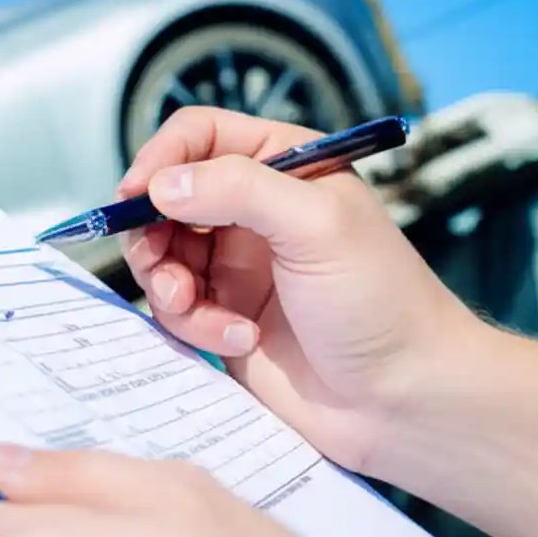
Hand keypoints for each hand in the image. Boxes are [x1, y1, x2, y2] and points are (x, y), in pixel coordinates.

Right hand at [115, 107, 481, 474]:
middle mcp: (253, 211)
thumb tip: (160, 185)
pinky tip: (240, 340)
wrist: (400, 399)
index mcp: (283, 167)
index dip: (161, 159)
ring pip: (161, 257)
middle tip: (160, 267)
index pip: (200, 137)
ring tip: (195, 308)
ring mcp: (235, 267)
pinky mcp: (223, 317)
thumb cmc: (379, 302)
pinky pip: (176, 309)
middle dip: (153, 234)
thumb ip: (237, 190)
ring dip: (168, 285)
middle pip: (164, 199)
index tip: (137, 195)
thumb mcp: (316, 225)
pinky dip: (195, 325)